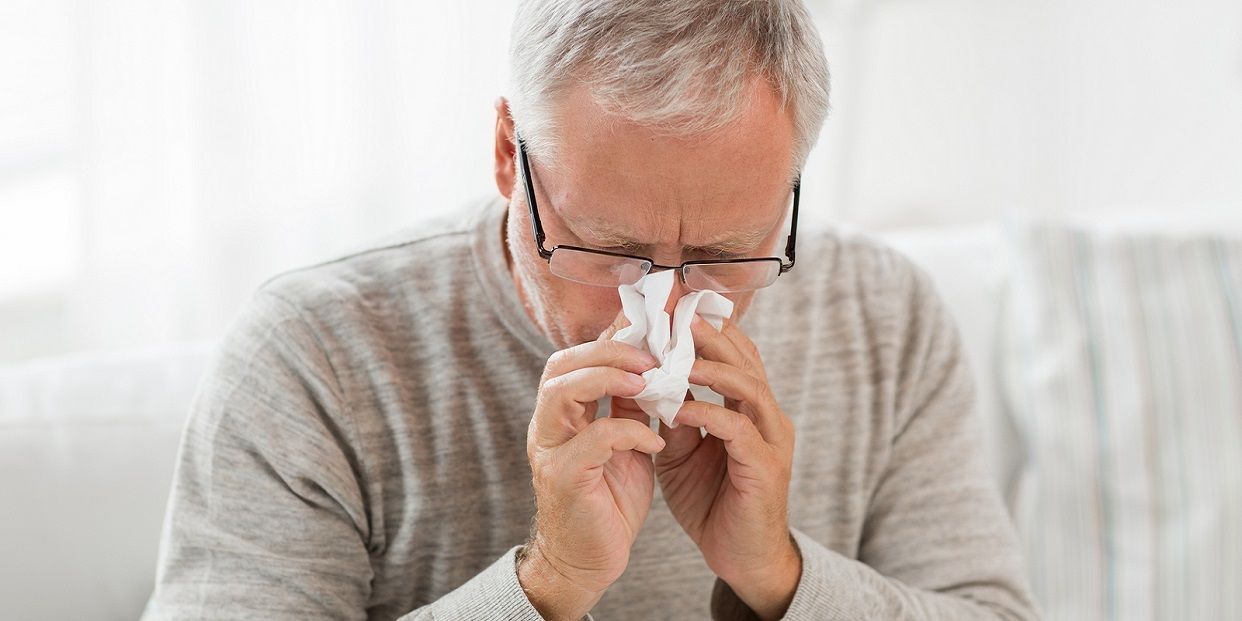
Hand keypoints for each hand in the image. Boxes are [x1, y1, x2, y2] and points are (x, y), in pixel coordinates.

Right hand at [520, 314, 664, 620]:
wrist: (587, 563)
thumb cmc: (607, 502)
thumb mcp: (623, 444)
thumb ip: (629, 406)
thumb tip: (654, 365)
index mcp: (560, 414)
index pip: (574, 357)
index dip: (610, 336)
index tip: (652, 327)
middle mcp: (547, 426)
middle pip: (561, 365)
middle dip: (609, 350)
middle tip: (653, 355)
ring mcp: (551, 451)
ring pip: (564, 391)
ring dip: (611, 378)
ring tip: (650, 382)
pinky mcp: (566, 478)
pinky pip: (596, 438)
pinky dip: (631, 431)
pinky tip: (656, 443)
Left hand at [654, 316, 800, 620]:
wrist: (741, 559)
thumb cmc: (714, 502)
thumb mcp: (682, 451)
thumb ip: (673, 415)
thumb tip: (647, 380)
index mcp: (750, 408)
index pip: (734, 354)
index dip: (705, 330)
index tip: (669, 309)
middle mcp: (766, 417)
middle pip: (745, 360)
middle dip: (709, 334)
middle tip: (674, 314)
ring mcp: (771, 440)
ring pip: (749, 387)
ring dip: (711, 367)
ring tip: (676, 354)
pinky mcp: (765, 467)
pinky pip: (737, 429)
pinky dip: (707, 413)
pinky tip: (678, 409)